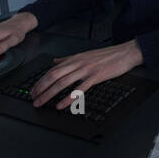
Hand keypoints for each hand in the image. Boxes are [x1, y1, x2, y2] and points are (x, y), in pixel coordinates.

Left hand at [30, 41, 144, 109]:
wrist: (125, 53)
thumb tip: (55, 61)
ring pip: (62, 83)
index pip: (52, 70)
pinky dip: (68, 98)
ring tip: (41, 102)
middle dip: (40, 88)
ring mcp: (86, 70)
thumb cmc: (107, 55)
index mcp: (74, 59)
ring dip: (49, 94)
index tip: (33, 90)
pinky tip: (61, 104)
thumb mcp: (85, 54)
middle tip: (33, 98)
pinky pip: (79, 89)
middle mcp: (78, 63)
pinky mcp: (95, 77)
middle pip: (53, 76)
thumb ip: (68, 59)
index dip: (40, 81)